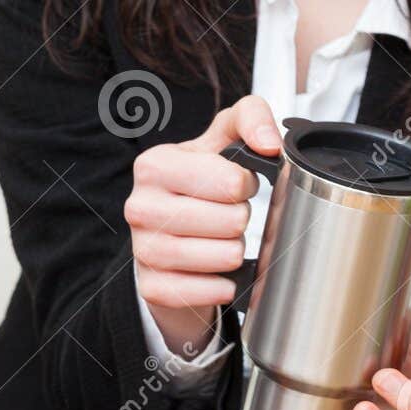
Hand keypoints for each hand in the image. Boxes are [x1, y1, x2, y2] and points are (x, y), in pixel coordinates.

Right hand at [126, 95, 279, 355]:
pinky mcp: (151, 286)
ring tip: (225, 243)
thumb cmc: (200, 185)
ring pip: (222, 256)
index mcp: (155, 165)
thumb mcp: (223, 139)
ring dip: (235, 252)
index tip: (237, 187)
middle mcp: (140, 207)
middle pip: (230, 221)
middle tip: (229, 217)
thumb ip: (251, 118)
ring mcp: (142, 249)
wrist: (169, 233)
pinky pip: (205, 291)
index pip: (230, 181)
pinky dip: (221, 286)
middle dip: (240, 221)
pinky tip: (220, 276)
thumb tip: (270, 143)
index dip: (244, 186)